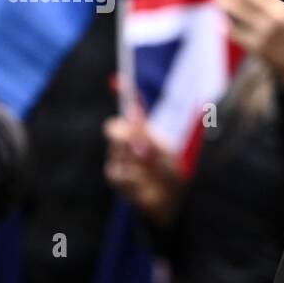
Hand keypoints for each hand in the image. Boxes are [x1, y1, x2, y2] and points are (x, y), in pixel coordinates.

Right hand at [104, 88, 181, 226]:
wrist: (168, 202)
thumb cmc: (171, 176)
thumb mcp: (168, 156)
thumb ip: (153, 145)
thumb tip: (138, 141)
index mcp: (142, 131)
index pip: (131, 108)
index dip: (124, 92)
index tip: (118, 80)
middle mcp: (127, 141)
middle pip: (112, 128)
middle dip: (123, 135)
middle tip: (138, 144)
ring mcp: (118, 158)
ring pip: (117, 153)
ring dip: (137, 164)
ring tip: (152, 173)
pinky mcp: (116, 176)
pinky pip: (120, 173)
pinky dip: (136, 179)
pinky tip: (144, 185)